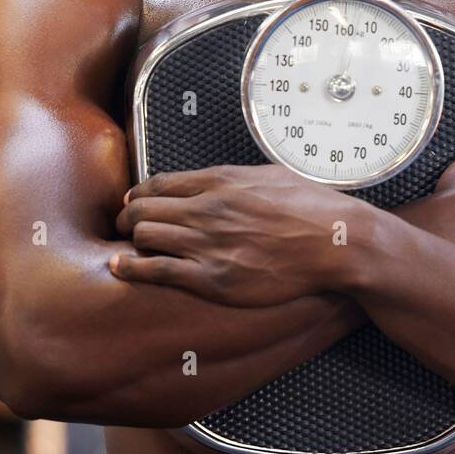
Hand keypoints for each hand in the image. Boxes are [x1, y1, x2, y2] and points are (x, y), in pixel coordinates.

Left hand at [109, 164, 363, 306]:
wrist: (334, 243)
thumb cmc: (311, 208)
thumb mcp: (269, 175)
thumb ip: (235, 178)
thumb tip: (216, 180)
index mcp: (220, 181)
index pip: (158, 184)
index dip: (138, 193)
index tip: (132, 200)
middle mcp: (207, 209)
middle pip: (142, 208)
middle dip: (126, 216)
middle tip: (123, 225)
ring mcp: (207, 244)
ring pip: (144, 235)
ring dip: (131, 240)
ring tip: (128, 246)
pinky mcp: (212, 277)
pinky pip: (157, 270)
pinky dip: (132, 268)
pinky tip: (121, 267)